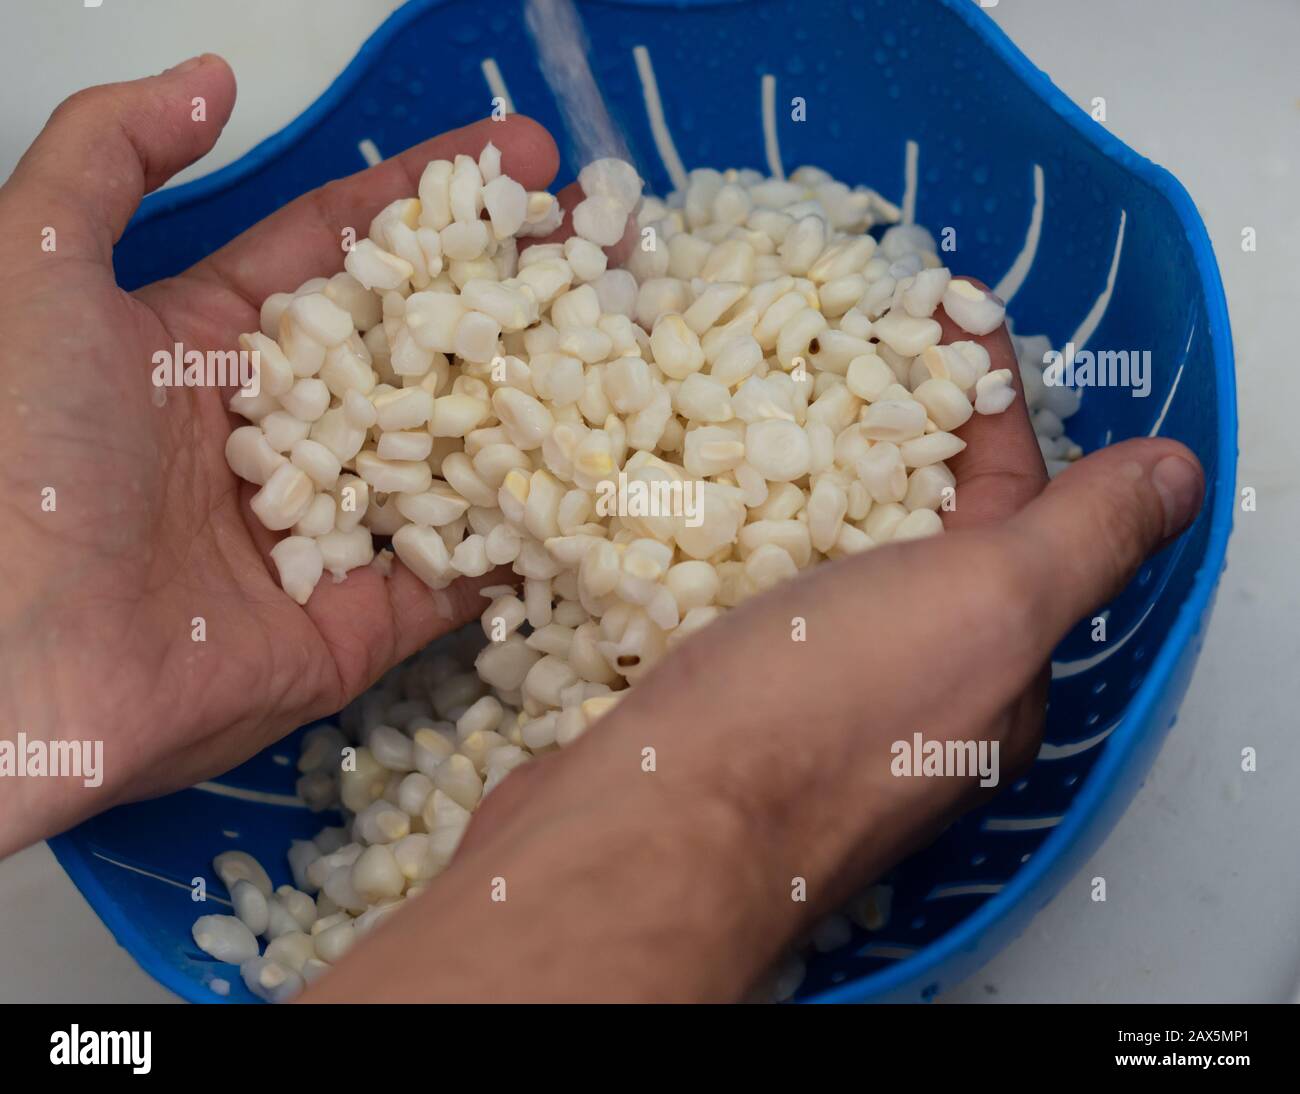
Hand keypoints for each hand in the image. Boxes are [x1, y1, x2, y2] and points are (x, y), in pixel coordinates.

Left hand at [0, 57, 566, 852]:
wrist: (10, 657)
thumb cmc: (17, 454)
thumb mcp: (33, 267)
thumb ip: (108, 156)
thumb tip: (210, 78)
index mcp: (215, 348)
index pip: (348, 252)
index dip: (436, 198)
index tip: (531, 160)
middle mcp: (282, 433)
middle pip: (421, 345)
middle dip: (516, 292)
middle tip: (613, 249)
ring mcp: (327, 530)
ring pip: (455, 454)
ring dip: (541, 403)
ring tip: (634, 349)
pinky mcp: (355, 622)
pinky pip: (456, 576)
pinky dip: (521, 540)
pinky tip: (603, 482)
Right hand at [305, 319, 1203, 1000]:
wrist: (655, 827)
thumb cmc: (820, 712)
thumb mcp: (987, 605)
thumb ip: (1081, 538)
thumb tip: (1179, 477)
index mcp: (994, 669)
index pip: (1015, 508)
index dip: (989, 406)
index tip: (949, 315)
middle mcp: (914, 694)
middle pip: (920, 535)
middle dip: (898, 435)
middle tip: (854, 349)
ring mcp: (816, 701)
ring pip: (829, 565)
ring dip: (815, 481)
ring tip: (777, 400)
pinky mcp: (730, 702)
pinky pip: (754, 596)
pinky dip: (746, 535)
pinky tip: (707, 499)